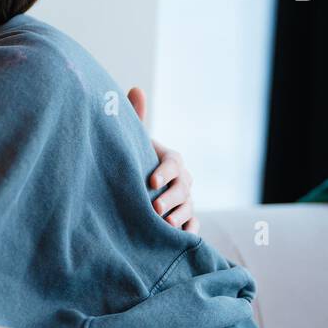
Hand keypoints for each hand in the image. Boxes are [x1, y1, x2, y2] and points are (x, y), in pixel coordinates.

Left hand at [127, 86, 198, 233]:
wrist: (136, 188)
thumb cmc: (135, 161)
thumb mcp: (134, 142)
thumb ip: (135, 117)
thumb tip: (135, 88)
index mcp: (171, 160)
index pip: (174, 162)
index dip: (164, 171)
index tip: (150, 182)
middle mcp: (183, 180)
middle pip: (183, 188)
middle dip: (170, 198)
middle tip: (154, 208)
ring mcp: (187, 201)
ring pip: (189, 208)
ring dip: (179, 217)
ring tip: (163, 225)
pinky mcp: (185, 220)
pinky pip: (192, 227)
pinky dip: (188, 232)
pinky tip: (179, 239)